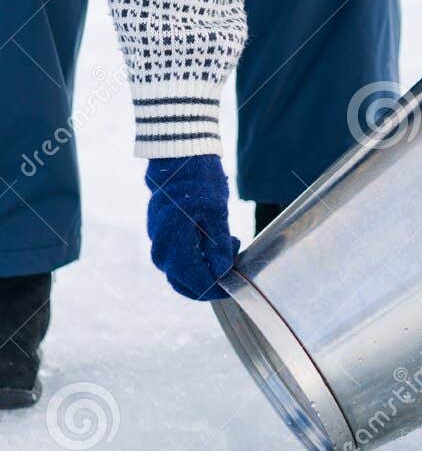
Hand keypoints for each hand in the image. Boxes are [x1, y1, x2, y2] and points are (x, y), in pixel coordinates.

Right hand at [145, 155, 239, 300]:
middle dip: (212, 280)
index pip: (196, 282)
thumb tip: (222, 273)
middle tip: (233, 262)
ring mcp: (158, 244)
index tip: (235, 284)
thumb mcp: (217, 212)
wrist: (178, 161)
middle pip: (185, 283)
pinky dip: (197, 258)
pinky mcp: (161, 239)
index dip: (217, 289)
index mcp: (174, 243)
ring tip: (228, 244)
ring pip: (182, 272)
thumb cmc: (200, 182)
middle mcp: (161, 249)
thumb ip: (218, 246)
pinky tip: (214, 240)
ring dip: (205, 268)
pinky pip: (178, 259)